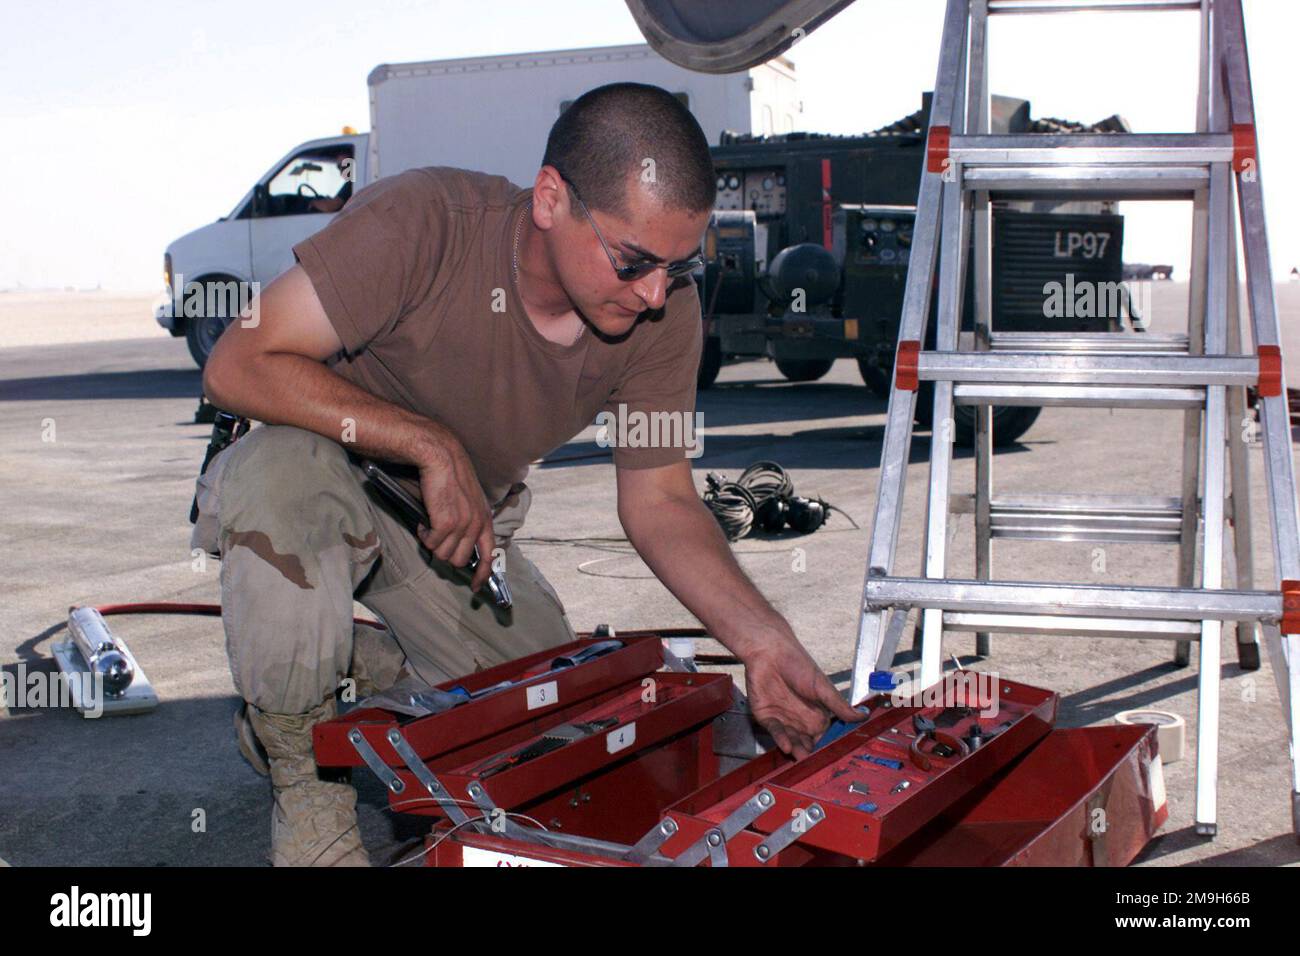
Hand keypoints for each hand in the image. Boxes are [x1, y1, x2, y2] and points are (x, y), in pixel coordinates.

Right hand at [414, 424, 495, 591]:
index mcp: (485, 519)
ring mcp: (463, 524)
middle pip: (459, 560)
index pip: (490, 556)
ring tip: (429, 525)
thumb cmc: (450, 477)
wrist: (440, 456)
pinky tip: (424, 521)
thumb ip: (468, 521)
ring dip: (432, 543)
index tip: (475, 587)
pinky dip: (424, 535)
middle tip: (435, 539)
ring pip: (443, 554)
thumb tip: (458, 545)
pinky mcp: (447, 522)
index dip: (482, 575)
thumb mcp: (468, 500)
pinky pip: (431, 543)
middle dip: (444, 553)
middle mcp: (477, 524)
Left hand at [744, 637, 864, 759]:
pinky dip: (781, 740)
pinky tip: (786, 746)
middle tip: (815, 763)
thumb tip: (864, 715)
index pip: (824, 736)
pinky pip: (775, 732)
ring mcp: (783, 719)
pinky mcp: (766, 717)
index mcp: (817, 713)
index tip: (832, 757)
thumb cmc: (797, 663)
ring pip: (791, 740)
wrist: (770, 651)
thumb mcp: (822, 686)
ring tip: (802, 758)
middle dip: (810, 753)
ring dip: (796, 750)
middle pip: (806, 743)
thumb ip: (838, 705)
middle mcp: (800, 719)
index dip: (827, 746)